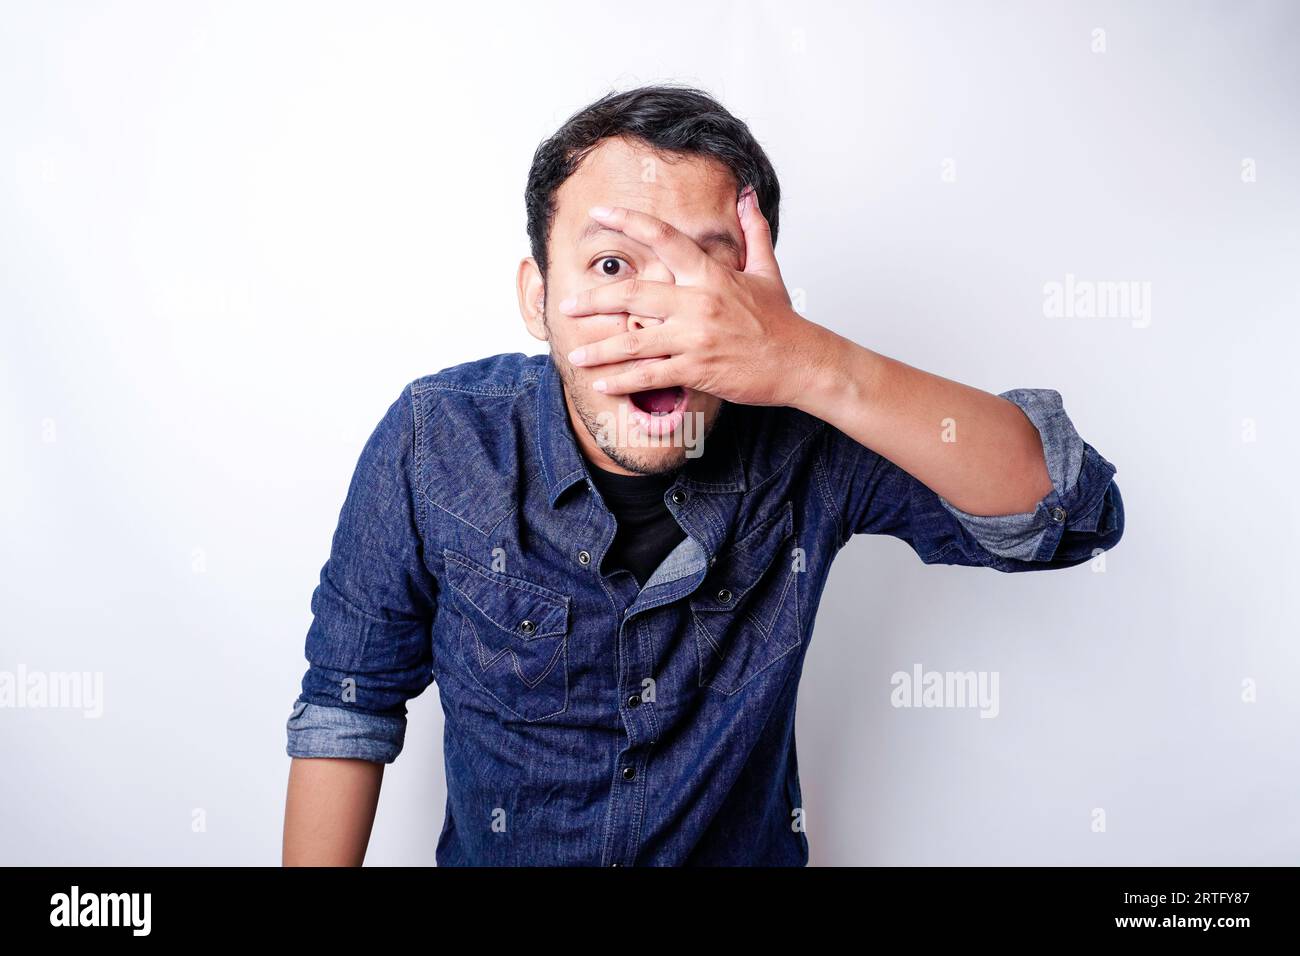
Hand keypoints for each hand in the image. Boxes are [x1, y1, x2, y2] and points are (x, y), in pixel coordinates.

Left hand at [559, 188, 831, 406]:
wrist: (802, 362)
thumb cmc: (782, 320)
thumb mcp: (768, 270)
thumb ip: (754, 231)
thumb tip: (747, 195)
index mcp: (711, 274)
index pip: (664, 239)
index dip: (628, 221)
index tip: (599, 213)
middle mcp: (698, 303)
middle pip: (633, 295)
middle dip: (594, 300)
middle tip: (566, 304)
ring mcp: (695, 338)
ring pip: (634, 342)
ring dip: (600, 350)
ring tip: (575, 353)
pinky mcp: (697, 369)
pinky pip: (651, 375)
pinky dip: (623, 381)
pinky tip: (602, 384)